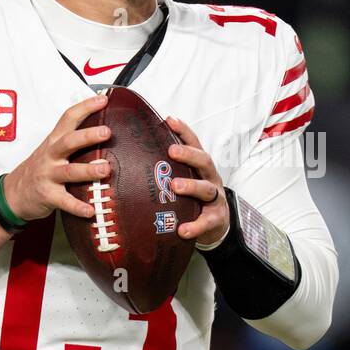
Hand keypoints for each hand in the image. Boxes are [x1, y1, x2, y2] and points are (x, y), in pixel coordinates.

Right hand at [3, 94, 112, 220]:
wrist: (13, 194)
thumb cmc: (40, 170)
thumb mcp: (51, 150)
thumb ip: (73, 142)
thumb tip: (105, 131)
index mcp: (54, 141)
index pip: (68, 118)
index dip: (85, 107)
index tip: (104, 100)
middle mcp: (50, 156)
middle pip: (69, 142)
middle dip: (87, 136)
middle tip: (106, 132)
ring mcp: (48, 176)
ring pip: (69, 171)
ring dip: (88, 170)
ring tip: (105, 169)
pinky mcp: (48, 196)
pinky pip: (65, 202)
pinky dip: (78, 207)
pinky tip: (92, 210)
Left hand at [165, 115, 229, 244]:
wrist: (216, 224)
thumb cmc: (194, 198)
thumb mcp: (185, 178)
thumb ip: (167, 169)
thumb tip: (133, 156)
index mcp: (201, 166)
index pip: (194, 143)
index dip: (183, 131)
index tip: (169, 120)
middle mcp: (210, 178)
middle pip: (204, 161)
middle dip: (189, 155)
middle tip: (172, 151)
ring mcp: (215, 198)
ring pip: (206, 189)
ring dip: (191, 186)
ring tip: (175, 186)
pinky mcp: (216, 218)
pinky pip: (207, 221)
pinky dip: (196, 225)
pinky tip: (183, 230)